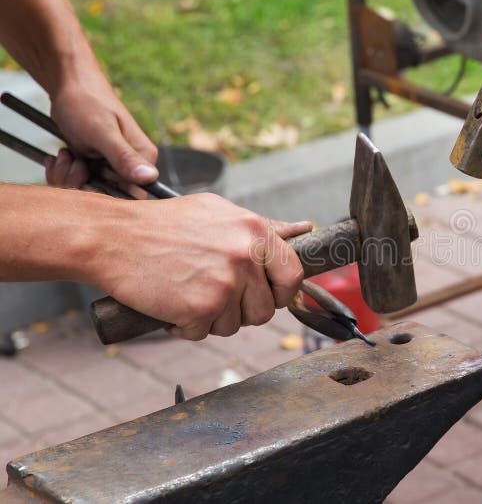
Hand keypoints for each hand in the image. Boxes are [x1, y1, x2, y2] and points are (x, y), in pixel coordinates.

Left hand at [45, 78, 158, 192]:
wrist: (68, 83)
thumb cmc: (86, 102)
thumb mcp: (102, 132)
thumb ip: (124, 157)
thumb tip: (150, 178)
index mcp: (143, 158)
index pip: (133, 194)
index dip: (106, 192)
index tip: (87, 176)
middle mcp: (131, 165)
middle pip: (108, 195)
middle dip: (81, 182)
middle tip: (71, 159)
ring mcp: (111, 165)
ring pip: (89, 189)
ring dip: (68, 175)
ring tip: (65, 153)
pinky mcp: (95, 163)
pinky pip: (78, 180)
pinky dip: (64, 171)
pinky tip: (62, 154)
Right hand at [92, 193, 311, 339]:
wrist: (113, 237)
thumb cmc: (164, 225)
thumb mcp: (219, 213)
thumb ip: (262, 228)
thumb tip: (304, 229)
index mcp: (255, 231)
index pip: (293, 274)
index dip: (282, 292)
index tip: (266, 295)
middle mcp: (246, 256)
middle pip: (265, 309)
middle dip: (242, 310)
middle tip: (214, 295)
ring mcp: (225, 284)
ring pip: (236, 325)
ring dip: (213, 319)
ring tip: (188, 292)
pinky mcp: (202, 308)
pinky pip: (204, 333)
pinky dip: (185, 327)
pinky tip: (171, 304)